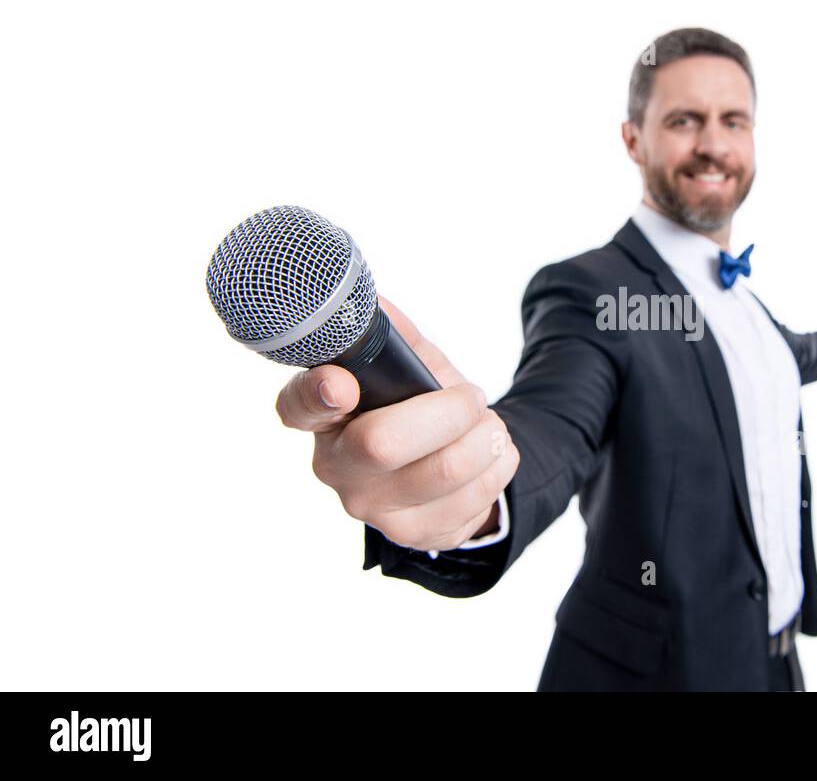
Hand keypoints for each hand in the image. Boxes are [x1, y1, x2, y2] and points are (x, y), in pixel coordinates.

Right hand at [274, 296, 518, 551]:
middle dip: (448, 409)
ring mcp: (373, 509)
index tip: (341, 383)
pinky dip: (499, 464)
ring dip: (485, 436)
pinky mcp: (416, 534)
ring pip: (445, 469)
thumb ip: (395, 337)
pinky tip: (491, 455)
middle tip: (471, 397)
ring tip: (488, 425)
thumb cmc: (420, 405)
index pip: (298, 406)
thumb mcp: (410, 365)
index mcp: (322, 417)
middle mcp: (336, 468)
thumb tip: (377, 301)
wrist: (452, 463)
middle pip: (384, 442)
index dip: (316, 395)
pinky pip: (477, 495)